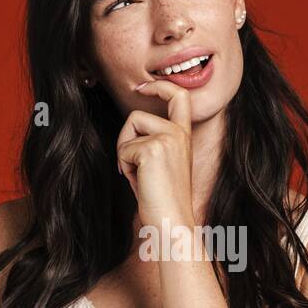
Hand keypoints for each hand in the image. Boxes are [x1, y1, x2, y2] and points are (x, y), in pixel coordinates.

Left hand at [116, 78, 194, 228]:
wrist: (171, 221)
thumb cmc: (162, 199)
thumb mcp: (160, 163)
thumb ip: (151, 142)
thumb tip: (130, 130)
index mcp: (183, 136)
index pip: (178, 96)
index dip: (159, 86)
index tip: (141, 88)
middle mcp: (178, 133)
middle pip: (136, 115)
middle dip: (126, 137)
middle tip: (132, 164)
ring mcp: (167, 138)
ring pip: (128, 131)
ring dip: (125, 154)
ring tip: (140, 176)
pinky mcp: (153, 149)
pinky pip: (123, 149)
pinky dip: (125, 167)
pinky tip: (139, 182)